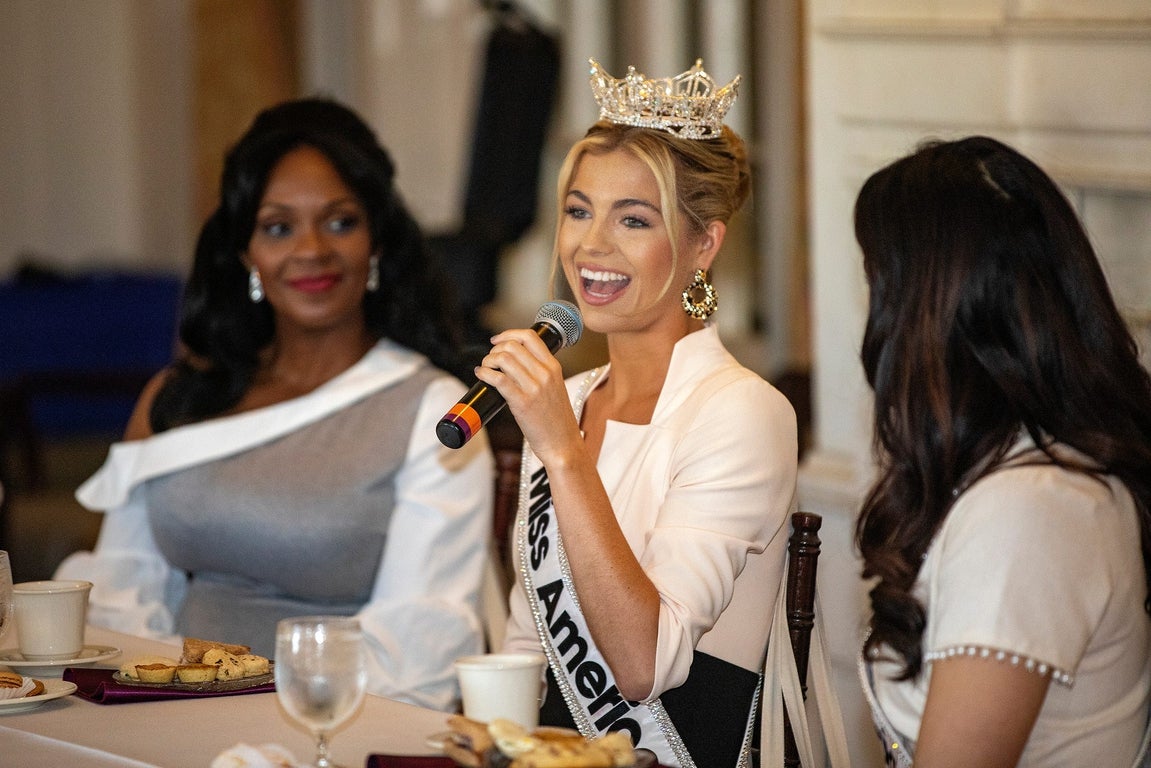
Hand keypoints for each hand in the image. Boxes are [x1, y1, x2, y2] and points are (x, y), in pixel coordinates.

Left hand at [473, 328, 583, 463]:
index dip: (508, 334)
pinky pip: (499, 379)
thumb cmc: (556, 420)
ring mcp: (534, 388)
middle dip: (495, 350)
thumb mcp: (555, 388)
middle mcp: (545, 373)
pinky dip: (485, 373)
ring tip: (485, 369)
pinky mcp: (522, 403)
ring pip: (504, 359)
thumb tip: (514, 363)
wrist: (563, 445)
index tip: (497, 340)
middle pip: (513, 346)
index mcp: (554, 367)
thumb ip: (540, 373)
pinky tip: (481, 375)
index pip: (530, 337)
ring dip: (488, 361)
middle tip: (489, 361)